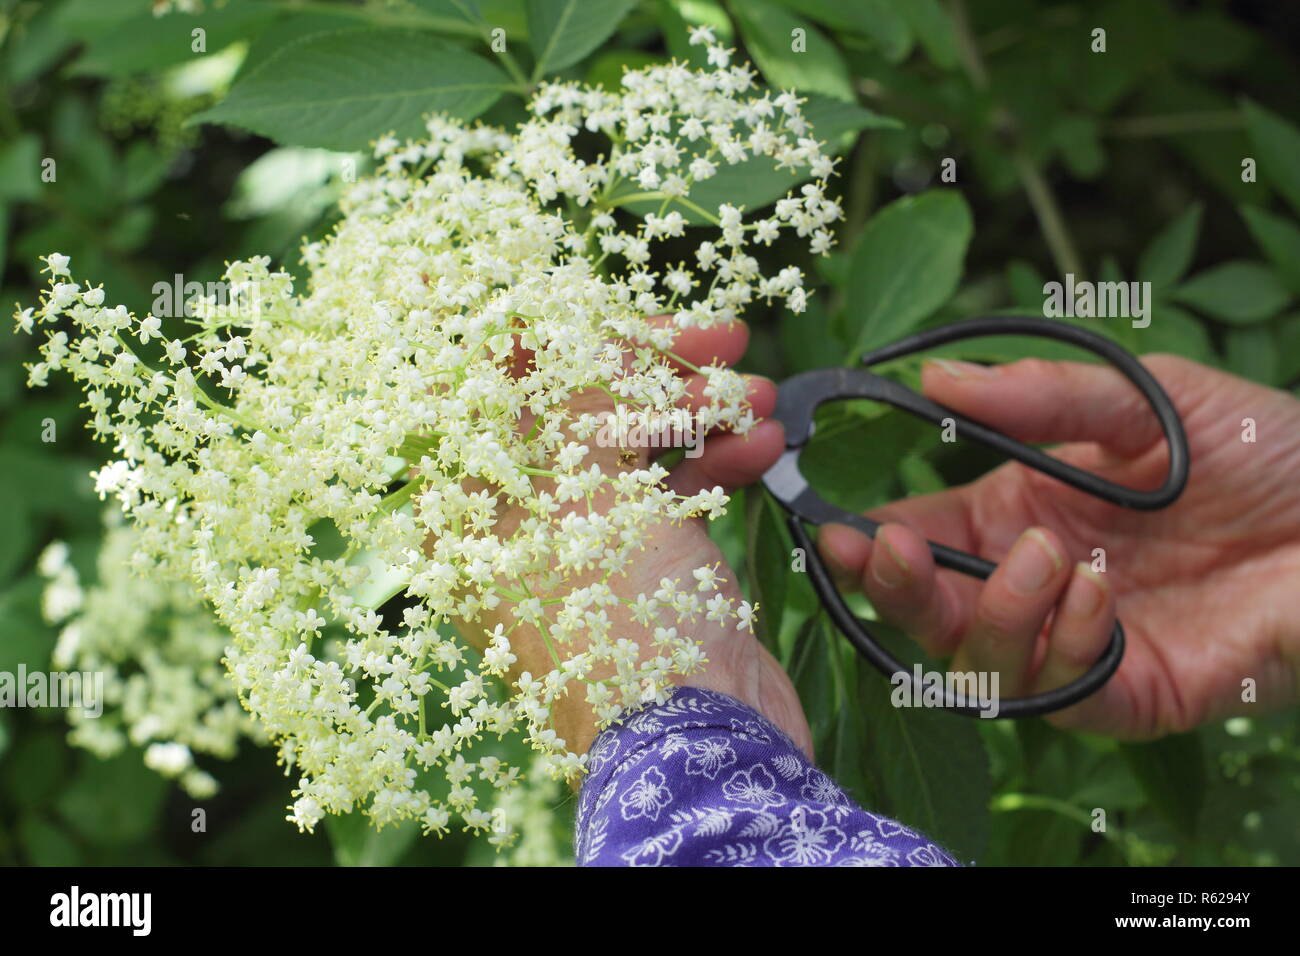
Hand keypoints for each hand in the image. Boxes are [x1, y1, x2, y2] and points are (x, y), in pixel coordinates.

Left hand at [476, 317, 809, 759]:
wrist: (701, 744)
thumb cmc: (618, 616)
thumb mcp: (591, 488)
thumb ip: (577, 399)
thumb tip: (547, 326)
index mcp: (469, 514)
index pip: (496, 397)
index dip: (552, 338)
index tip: (601, 301)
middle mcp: (515, 529)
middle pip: (573, 416)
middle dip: (650, 373)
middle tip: (720, 337)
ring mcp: (583, 551)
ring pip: (633, 451)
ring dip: (698, 415)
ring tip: (759, 395)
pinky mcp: (645, 574)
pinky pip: (672, 498)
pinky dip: (714, 465)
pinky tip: (763, 443)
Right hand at [819, 354, 1299, 738]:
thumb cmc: (1258, 446)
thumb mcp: (1145, 398)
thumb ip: (1040, 396)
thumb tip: (930, 376)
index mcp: (1017, 515)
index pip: (917, 538)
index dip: (866, 539)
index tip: (828, 520)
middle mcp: (1033, 585)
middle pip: (928, 614)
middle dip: (897, 588)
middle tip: (889, 551)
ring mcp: (1076, 644)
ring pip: (978, 663)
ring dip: (993, 611)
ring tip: (1049, 554)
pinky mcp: (1127, 695)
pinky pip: (1058, 693)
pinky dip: (1062, 644)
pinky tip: (1099, 591)